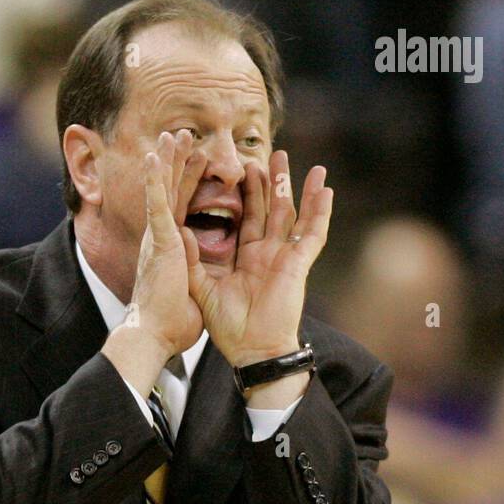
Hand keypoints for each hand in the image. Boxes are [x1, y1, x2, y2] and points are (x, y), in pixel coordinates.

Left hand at [182, 155, 332, 366]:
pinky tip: (325, 188)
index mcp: (246, 257)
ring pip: (292, 214)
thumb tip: (178, 230)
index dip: (245, 194)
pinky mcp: (298, 265)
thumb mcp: (202, 288)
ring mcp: (285, 257)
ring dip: (295, 187)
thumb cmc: (229, 327)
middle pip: (270, 209)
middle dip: (270, 181)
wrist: (251, 350)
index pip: (246, 217)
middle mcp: (267, 253)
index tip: (240, 168)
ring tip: (298, 161)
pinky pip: (313, 234)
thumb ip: (192, 259)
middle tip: (269, 153)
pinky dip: (320, 211)